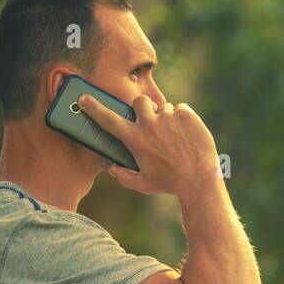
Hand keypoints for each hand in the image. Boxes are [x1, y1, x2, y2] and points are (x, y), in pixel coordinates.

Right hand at [77, 92, 220, 197]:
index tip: (84, 99)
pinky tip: (188, 135)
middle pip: (138, 101)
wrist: (200, 180)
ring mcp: (168, 117)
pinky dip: (184, 119)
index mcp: (135, 139)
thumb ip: (123, 176)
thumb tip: (111, 168)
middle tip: (151, 121)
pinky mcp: (186, 114)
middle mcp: (149, 124)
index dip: (93, 107)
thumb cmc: (170, 184)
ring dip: (166, 118)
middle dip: (143, 108)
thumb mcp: (143, 184)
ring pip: (163, 107)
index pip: (107, 119)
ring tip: (175, 137)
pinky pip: (181, 109)